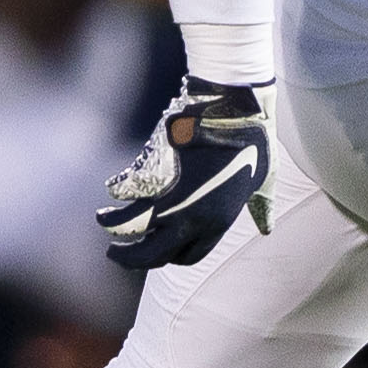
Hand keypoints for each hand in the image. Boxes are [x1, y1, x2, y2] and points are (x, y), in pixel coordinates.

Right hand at [97, 76, 273, 270]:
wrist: (237, 109)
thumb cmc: (255, 142)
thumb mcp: (264, 183)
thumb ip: (260, 209)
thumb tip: (265, 228)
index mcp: (217, 224)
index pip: (186, 258)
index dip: (167, 257)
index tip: (155, 247)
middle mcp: (192, 218)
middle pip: (152, 254)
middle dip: (130, 257)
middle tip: (114, 252)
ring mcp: (171, 197)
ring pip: (131, 225)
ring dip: (113, 225)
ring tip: (102, 219)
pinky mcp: (156, 171)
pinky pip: (127, 190)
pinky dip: (117, 188)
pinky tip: (112, 187)